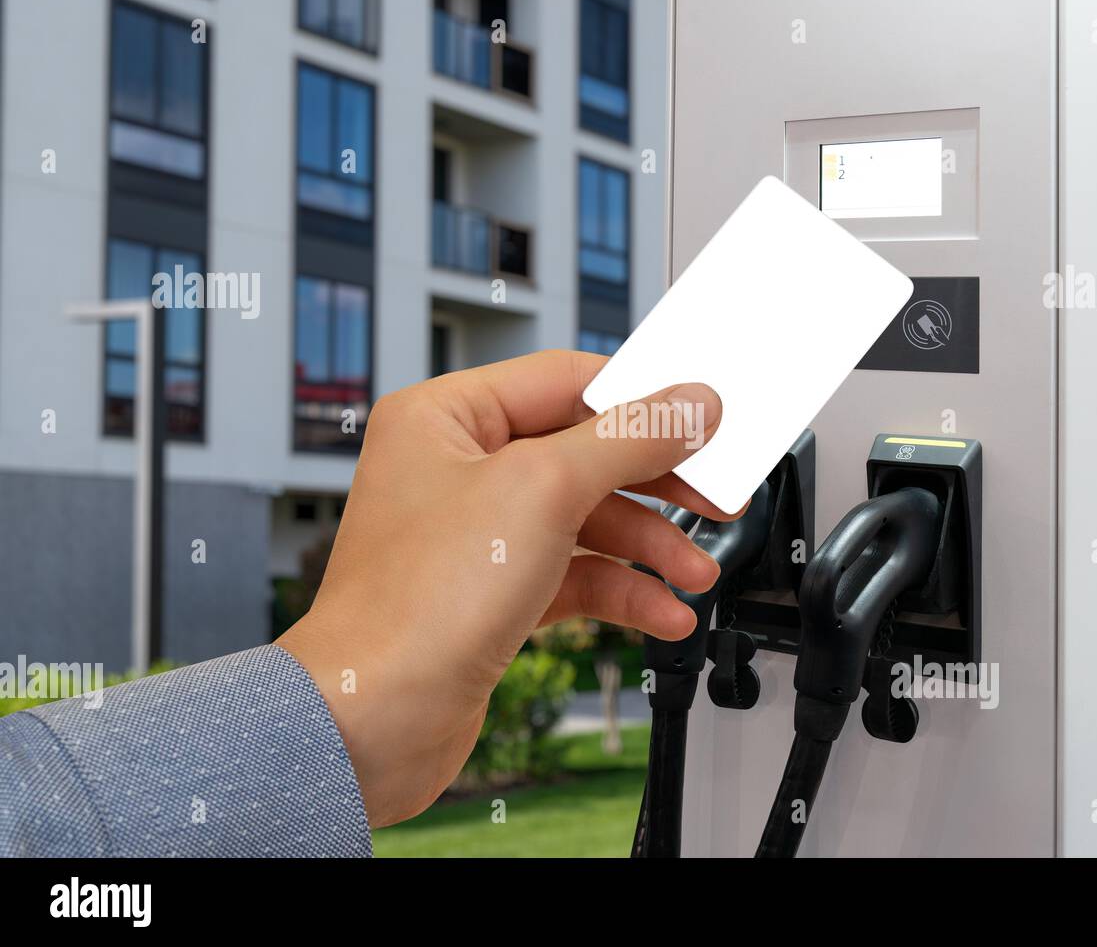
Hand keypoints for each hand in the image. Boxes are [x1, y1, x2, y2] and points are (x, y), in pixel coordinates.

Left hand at [276, 350, 734, 826]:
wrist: (372, 722)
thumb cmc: (415, 607)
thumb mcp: (544, 491)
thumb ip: (628, 439)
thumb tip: (691, 405)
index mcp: (447, 417)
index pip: (567, 381)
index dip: (643, 402)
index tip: (705, 422)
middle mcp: (456, 469)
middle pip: (585, 453)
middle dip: (657, 483)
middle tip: (716, 498)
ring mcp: (475, 535)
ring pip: (586, 520)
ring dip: (649, 547)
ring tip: (694, 573)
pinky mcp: (492, 594)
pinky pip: (574, 576)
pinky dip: (622, 592)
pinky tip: (661, 613)